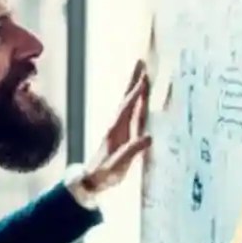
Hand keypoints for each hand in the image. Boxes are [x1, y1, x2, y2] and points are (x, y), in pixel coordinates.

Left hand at [79, 60, 151, 194]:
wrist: (92, 180)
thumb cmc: (105, 174)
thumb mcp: (119, 165)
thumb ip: (132, 151)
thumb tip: (148, 137)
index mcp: (116, 130)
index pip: (127, 107)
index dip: (136, 94)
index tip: (144, 79)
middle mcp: (116, 125)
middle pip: (126, 98)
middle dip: (133, 81)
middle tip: (141, 63)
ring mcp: (118, 127)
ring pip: (128, 103)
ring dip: (135, 87)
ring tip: (143, 73)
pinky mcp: (122, 132)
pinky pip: (131, 111)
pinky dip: (137, 100)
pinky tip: (142, 96)